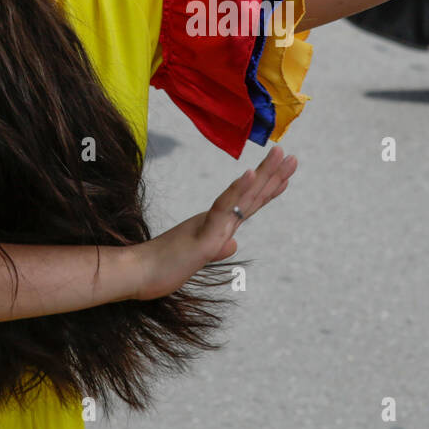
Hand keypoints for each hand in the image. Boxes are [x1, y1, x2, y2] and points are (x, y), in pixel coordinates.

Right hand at [131, 146, 297, 300]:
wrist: (136, 275)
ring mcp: (210, 226)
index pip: (246, 206)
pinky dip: (237, 190)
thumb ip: (216, 249)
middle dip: (273, 175)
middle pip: (250, 196)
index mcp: (215, 226)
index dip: (267, 190)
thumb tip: (233, 245)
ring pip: (241, 196)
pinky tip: (249, 173)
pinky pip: (223, 209)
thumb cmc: (162, 267)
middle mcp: (215, 221)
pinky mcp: (204, 236)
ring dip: (262, 174)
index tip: (285, 175)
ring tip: (279, 154)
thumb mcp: (196, 259)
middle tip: (292, 156)